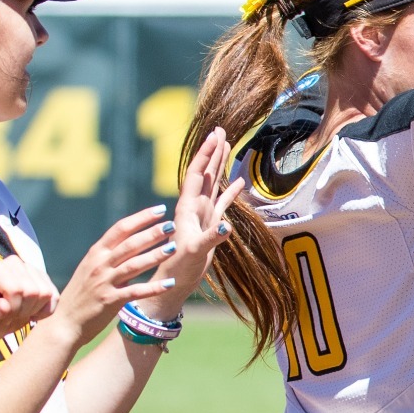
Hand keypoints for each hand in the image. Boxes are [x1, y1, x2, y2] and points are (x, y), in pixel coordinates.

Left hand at [0, 257, 57, 356]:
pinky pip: (55, 296)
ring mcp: (31, 268)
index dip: (14, 307)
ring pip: (46, 293)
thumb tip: (5, 307)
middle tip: (12, 315)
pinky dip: (46, 310)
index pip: (16, 288)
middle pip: (33, 291)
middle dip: (24, 310)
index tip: (4, 315)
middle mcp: (14, 263)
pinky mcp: (44, 277)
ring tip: (20, 313)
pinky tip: (32, 312)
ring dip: (35, 310)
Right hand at [41, 206, 179, 346]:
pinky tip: (169, 283)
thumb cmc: (81, 295)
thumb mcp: (90, 268)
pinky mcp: (109, 301)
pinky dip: (153, 287)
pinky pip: (135, 292)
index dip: (141, 218)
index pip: (120, 229)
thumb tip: (131, 239)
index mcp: (96, 253)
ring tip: (174, 248)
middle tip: (172, 225)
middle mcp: (99, 265)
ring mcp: (104, 282)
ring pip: (133, 265)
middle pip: (129, 244)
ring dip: (155, 256)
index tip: (160, 210)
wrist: (64, 323)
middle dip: (151, 233)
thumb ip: (109, 255)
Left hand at [140, 128, 244, 320]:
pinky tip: (240, 182)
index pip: (197, 173)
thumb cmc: (180, 267)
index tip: (215, 135)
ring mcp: (202, 215)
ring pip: (213, 183)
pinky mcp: (210, 225)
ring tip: (227, 145)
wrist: (174, 282)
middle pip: (204, 171)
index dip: (206, 154)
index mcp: (187, 207)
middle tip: (221, 130)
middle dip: (212, 151)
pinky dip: (231, 191)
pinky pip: (222, 202)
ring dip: (219, 165)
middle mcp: (194, 206)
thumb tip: (227, 225)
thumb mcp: (195, 252)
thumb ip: (211, 238)